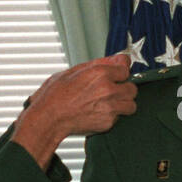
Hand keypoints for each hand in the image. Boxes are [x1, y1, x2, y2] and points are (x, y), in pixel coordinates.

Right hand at [13, 54, 136, 165]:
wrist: (48, 119)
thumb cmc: (55, 95)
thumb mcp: (72, 71)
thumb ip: (98, 64)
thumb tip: (115, 60)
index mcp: (100, 73)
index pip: (126, 67)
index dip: (121, 70)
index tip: (118, 73)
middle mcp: (108, 90)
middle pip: (132, 88)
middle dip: (124, 88)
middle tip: (112, 91)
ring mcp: (110, 107)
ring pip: (131, 105)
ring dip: (123, 104)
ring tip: (109, 103)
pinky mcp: (108, 122)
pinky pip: (119, 118)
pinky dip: (112, 116)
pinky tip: (98, 113)